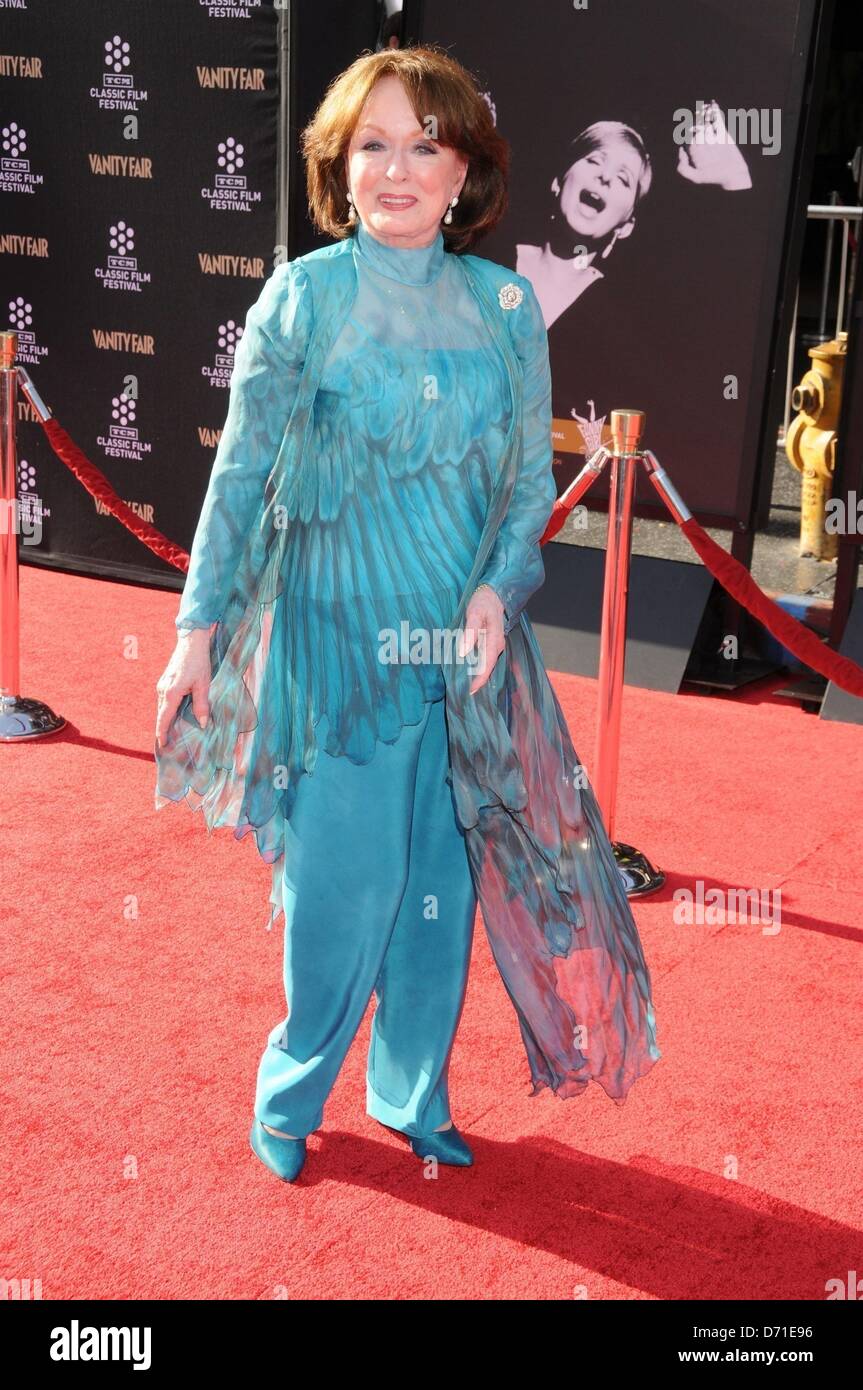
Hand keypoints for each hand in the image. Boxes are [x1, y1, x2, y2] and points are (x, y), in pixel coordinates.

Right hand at [155, 629, 211, 747]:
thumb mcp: (204, 684)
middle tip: (169, 743)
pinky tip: (175, 715)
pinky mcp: (165, 681)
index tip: (162, 745)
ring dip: (165, 719)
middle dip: (164, 729)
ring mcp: (162, 685)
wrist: (191, 641)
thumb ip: (202, 705)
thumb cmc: (198, 662)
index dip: (162, 732)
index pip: (163, 718)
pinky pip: (164, 700)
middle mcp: (163, 690)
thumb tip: (203, 724)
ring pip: (162, 707)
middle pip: (161, 714)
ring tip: (172, 733)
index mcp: (171, 693)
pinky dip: (168, 710)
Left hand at [460, 584, 505, 694]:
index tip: (471, 691)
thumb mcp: (474, 613)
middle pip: (489, 667)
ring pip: (487, 663)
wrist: (493, 593)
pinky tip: (469, 670)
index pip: (488, 664)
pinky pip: (485, 657)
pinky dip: (478, 666)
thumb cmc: (483, 602)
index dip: (480, 679)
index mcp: (494, 640)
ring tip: (466, 685)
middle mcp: (497, 645)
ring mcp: (495, 644)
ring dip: (478, 674)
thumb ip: (470, 632)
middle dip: (479, 681)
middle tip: (465, 693)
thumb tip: (463, 652)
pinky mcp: (491, 642)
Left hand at [676, 101, 751, 189]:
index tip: (693, 124)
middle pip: (697, 125)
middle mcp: (702, 141)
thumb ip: (684, 169)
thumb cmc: (714, 178)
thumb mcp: (697, 177)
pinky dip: (715, 110)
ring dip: (705, 112)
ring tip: (707, 107)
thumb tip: (680, 151)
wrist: (733, 174)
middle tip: (701, 112)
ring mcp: (712, 136)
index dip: (690, 127)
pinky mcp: (723, 132)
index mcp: (694, 149)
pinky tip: (713, 103)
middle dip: (698, 117)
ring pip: (707, 121)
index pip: (689, 134)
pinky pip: (718, 119)